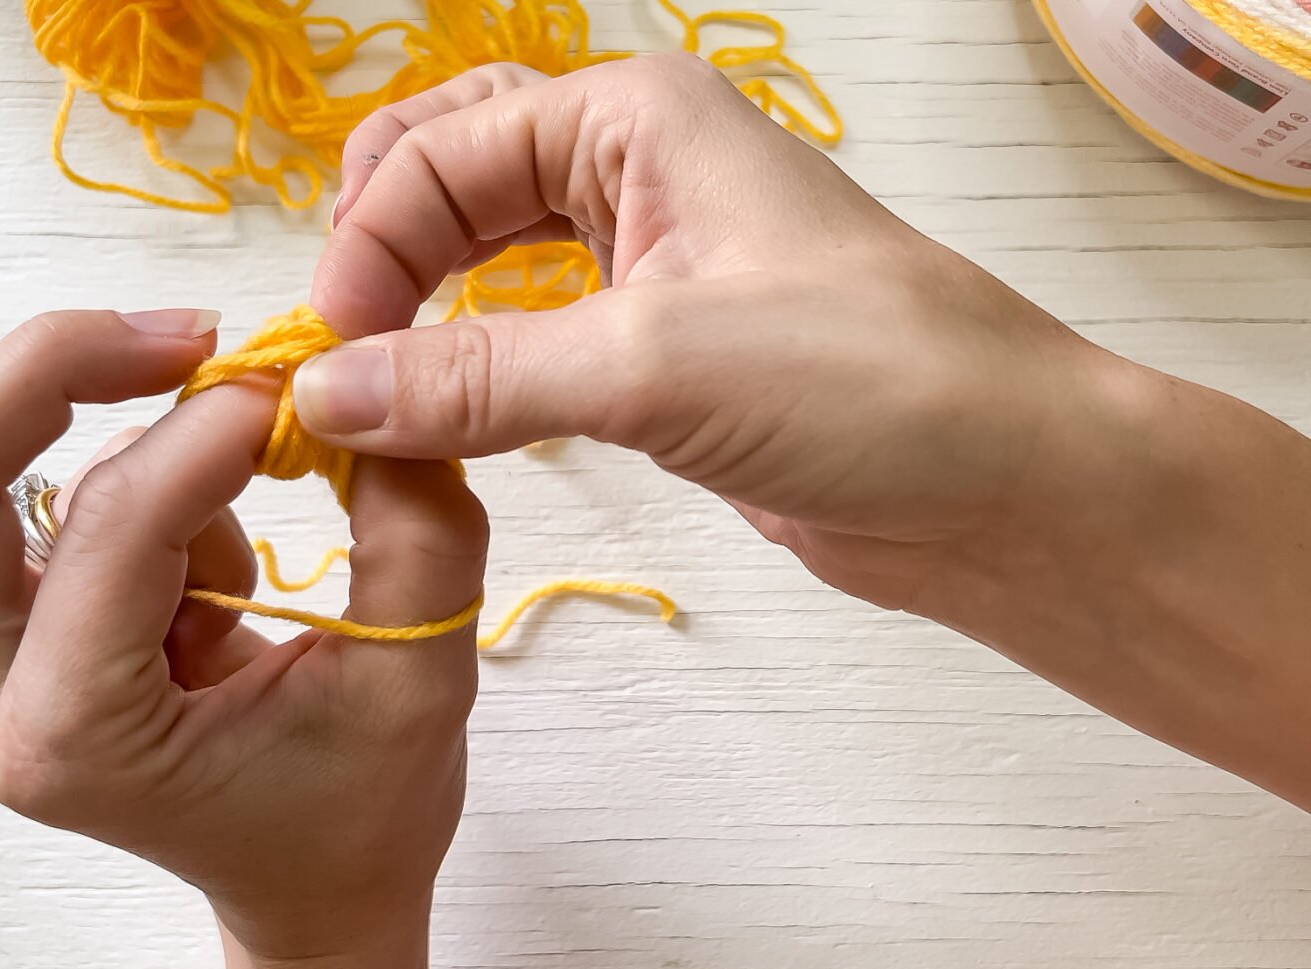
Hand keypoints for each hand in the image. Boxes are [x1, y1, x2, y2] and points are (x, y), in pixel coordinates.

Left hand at [0, 309, 486, 968]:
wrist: (314, 881)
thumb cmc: (360, 811)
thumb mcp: (422, 674)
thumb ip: (410, 521)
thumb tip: (349, 383)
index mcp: (75, 740)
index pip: (108, 528)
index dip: (210, 433)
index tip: (301, 392)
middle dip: (50, 373)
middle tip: (184, 340)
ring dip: (108, 434)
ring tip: (242, 522)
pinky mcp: (4, 632)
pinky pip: (39, 497)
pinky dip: (140, 489)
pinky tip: (215, 580)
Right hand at [298, 55, 1103, 613]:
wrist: (1007, 487)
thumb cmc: (867, 382)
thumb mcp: (655, 363)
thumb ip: (477, 377)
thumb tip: (323, 393)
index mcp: (634, 120)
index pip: (441, 154)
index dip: (367, 246)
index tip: (328, 358)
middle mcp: (636, 173)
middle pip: (452, 178)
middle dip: (380, 249)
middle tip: (335, 350)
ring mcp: (649, 264)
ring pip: (489, 260)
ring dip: (421, 310)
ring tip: (370, 388)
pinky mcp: (661, 357)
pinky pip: (533, 340)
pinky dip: (475, 371)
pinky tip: (444, 415)